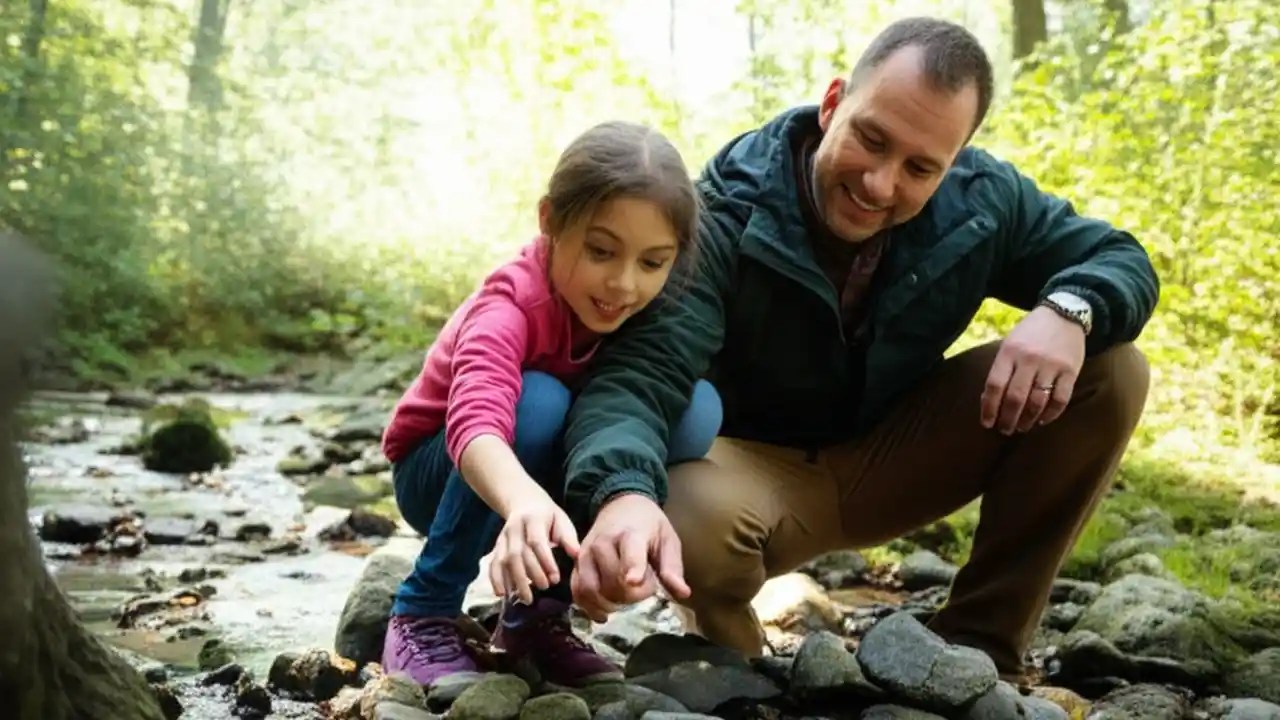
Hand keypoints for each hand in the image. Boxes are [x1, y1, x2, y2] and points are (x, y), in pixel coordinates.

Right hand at [489, 492, 580, 604]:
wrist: (525, 503)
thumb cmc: (548, 516)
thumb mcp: (561, 521)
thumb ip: (568, 538)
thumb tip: (577, 555)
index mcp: (532, 519)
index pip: (536, 542)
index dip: (545, 561)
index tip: (556, 578)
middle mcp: (514, 529)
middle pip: (518, 554)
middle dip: (531, 574)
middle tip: (544, 587)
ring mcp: (503, 538)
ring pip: (505, 561)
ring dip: (514, 581)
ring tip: (526, 598)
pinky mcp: (496, 547)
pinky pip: (493, 564)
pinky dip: (496, 580)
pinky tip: (502, 594)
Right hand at [570, 493, 689, 622]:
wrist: (620, 506)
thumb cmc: (648, 525)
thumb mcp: (667, 539)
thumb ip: (672, 567)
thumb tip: (683, 593)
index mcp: (630, 534)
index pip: (629, 552)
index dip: (631, 567)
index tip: (633, 581)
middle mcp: (602, 543)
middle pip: (612, 581)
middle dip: (632, 595)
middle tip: (644, 588)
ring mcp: (585, 554)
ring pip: (590, 589)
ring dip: (609, 604)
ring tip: (625, 600)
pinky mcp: (576, 564)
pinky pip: (577, 592)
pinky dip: (589, 606)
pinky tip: (604, 612)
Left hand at [981, 305, 1085, 433]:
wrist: (1063, 314)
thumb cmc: (1030, 334)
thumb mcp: (1009, 344)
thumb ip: (1001, 369)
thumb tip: (990, 401)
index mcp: (1009, 352)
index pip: (995, 385)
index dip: (989, 408)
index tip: (987, 423)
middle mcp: (1029, 359)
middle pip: (1015, 398)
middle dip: (1007, 419)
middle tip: (1004, 430)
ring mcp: (1051, 365)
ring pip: (1037, 402)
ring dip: (1027, 420)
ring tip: (1021, 427)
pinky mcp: (1070, 371)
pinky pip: (1060, 400)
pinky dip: (1051, 414)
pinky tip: (1042, 420)